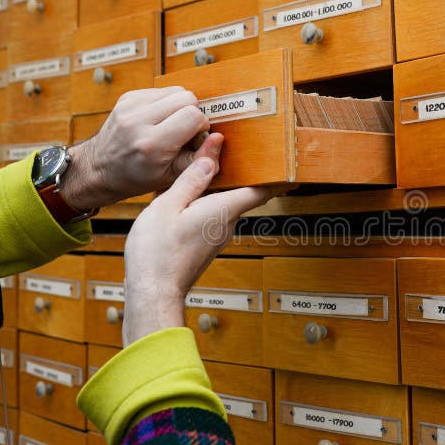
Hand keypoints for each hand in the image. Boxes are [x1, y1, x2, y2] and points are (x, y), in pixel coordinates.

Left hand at [59, 87, 221, 209]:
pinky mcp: (128, 97)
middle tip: (185, 132)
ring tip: (172, 126)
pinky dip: (166, 104)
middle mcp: (138, 121)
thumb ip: (201, 158)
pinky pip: (161, 91)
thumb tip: (218, 137)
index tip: (195, 139)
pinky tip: (159, 120)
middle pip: (187, 98)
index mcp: (151, 145)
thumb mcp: (173, 177)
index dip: (201, 126)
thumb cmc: (137, 177)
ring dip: (180, 106)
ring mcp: (130, 106)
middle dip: (193, 113)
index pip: (193, 115)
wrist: (100, 169)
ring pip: (176, 90)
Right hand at [122, 155, 274, 345]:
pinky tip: (182, 198)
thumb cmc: (157, 252)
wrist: (153, 292)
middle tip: (233, 152)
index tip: (292, 169)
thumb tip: (211, 157)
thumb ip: (191, 180)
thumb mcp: (167, 205)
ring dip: (214, 189)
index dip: (277, 178)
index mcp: (223, 210)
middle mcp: (227, 224)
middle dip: (237, 174)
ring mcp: (217, 236)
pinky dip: (202, 203)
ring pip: (222, 205)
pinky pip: (210, 216)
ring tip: (199, 168)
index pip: (260, 190)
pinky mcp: (206, 244)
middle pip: (239, 193)